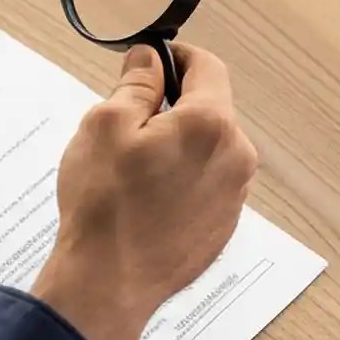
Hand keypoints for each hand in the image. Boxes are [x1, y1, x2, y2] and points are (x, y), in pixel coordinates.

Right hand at [31, 43, 256, 339]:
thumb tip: (149, 59)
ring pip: (208, 149)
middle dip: (173, 107)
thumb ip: (135, 83)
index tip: (150, 62)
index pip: (208, 66)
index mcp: (211, 124)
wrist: (109, 282)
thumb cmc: (104, 203)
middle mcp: (236, 157)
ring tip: (133, 169)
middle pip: (210, 109)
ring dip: (178, 145)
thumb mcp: (105, 124)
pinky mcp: (223, 226)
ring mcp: (233, 196)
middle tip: (128, 124)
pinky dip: (181, 179)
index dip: (177, 57)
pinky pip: (205, 184)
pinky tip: (145, 199)